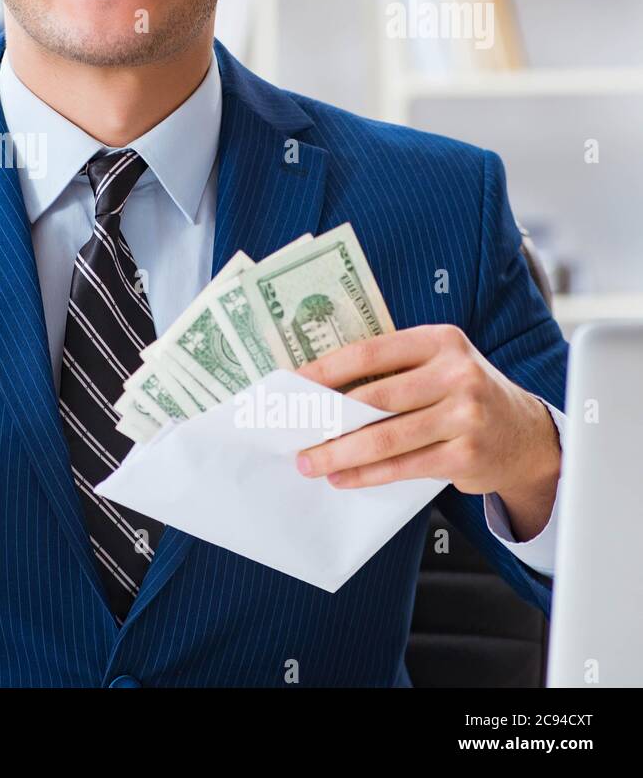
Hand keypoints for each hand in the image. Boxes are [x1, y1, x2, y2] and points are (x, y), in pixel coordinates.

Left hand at [291, 325, 559, 534]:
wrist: (526, 435)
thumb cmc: (463, 395)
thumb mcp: (438, 364)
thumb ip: (392, 370)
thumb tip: (320, 391)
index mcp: (440, 341)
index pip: (371, 353)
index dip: (326, 370)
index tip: (293, 384)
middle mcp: (457, 374)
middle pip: (374, 398)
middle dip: (326, 418)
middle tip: (293, 430)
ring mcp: (465, 416)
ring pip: (386, 437)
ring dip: (340, 453)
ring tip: (310, 461)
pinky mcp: (466, 455)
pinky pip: (404, 467)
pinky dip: (367, 475)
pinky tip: (342, 478)